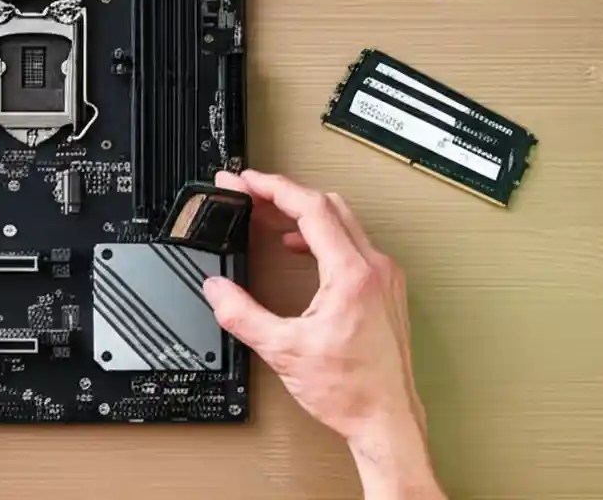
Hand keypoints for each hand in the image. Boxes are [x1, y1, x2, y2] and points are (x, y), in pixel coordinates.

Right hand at [202, 170, 443, 499]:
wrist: (386, 420)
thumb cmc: (351, 390)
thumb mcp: (283, 350)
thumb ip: (241, 314)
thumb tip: (217, 289)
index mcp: (351, 275)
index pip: (311, 209)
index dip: (274, 189)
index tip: (248, 182)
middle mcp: (373, 269)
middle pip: (328, 206)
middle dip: (284, 194)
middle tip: (250, 192)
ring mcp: (383, 278)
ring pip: (342, 222)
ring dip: (302, 213)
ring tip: (266, 215)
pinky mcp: (384, 290)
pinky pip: (351, 244)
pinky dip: (319, 235)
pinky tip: (297, 247)